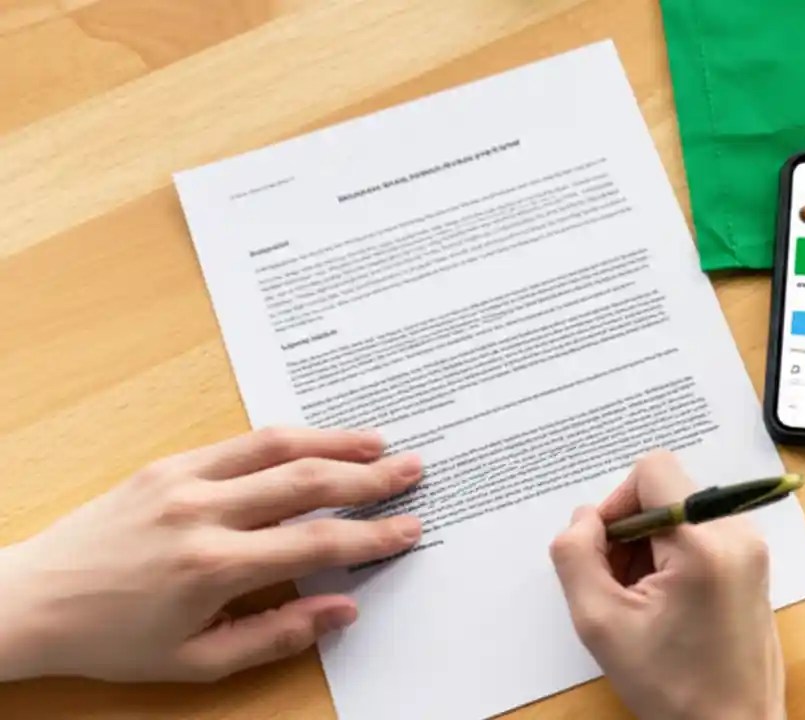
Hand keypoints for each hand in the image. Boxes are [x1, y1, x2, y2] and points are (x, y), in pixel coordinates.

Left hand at [0, 427, 422, 682]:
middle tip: (413, 469)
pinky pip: (238, 442)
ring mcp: (182, 480)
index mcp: (212, 567)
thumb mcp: (196, 662)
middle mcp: (201, 512)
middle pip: (306, 482)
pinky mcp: (166, 465)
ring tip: (377, 442)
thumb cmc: (113, 639)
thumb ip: (276, 634)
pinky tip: (313, 440)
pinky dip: (285, 438)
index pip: (316, 544)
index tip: (409, 528)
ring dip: (333, 441)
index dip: (372, 536)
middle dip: (368, 477)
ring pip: (275, 446)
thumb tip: (342, 609)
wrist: (33, 601)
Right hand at [550, 451, 784, 719]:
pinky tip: (664, 602)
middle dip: (630, 532)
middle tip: (617, 586)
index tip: (604, 550)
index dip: (615, 503)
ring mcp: (751, 548)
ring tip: (640, 601)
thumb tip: (583, 519)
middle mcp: (738, 534)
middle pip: (666, 491)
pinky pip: (701, 534)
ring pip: (681, 513)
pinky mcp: (752, 563)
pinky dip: (673, 557)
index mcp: (706, 544)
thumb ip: (576, 556)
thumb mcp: (600, 623)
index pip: (652, 470)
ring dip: (649, 547)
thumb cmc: (673, 688)